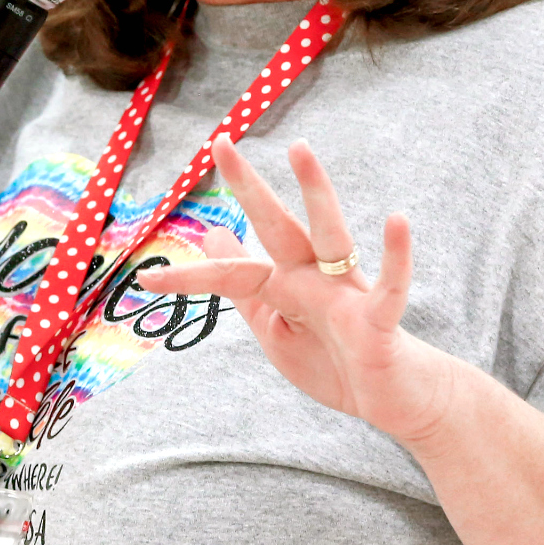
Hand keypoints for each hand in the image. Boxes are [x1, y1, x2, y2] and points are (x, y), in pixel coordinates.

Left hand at [136, 138, 450, 442]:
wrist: (392, 400)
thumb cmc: (336, 360)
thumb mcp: (275, 324)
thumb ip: (244, 285)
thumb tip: (211, 234)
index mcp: (287, 285)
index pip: (233, 274)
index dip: (192, 277)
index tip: (146, 280)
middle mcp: (316, 280)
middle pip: (278, 227)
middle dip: (249, 188)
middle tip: (221, 143)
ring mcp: (348, 296)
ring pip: (330, 236)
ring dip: (316, 193)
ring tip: (300, 151)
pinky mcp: (377, 322)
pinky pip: (389, 287)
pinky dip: (396, 255)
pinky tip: (397, 221)